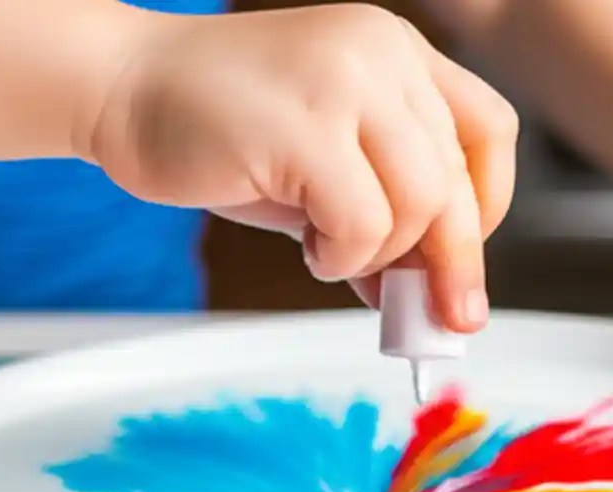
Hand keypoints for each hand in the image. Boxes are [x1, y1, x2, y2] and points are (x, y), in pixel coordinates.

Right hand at [85, 4, 517, 330]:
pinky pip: (365, 222)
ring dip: (379, 255)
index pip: (489, 128)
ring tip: (329, 253)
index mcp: (396, 51)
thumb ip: (384, 212)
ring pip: (421, 206)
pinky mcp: (305, 126)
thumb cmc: (221, 129)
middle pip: (458, 179)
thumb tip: (431, 296)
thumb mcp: (324, 165)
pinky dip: (343, 257)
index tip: (463, 259)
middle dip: (452, 264)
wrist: (122, 89)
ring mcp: (346, 82)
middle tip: (435, 319)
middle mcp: (382, 54)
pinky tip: (309, 249)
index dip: (490, 204)